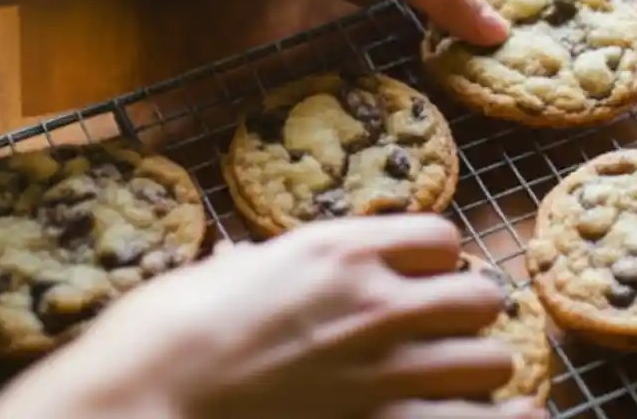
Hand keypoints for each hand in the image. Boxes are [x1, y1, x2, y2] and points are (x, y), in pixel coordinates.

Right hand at [0, 215, 542, 418]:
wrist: (144, 398)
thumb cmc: (165, 332)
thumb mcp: (226, 270)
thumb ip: (272, 263)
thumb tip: (261, 260)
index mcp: (340, 249)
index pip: (441, 237)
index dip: (436, 260)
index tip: (420, 277)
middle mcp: (378, 302)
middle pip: (481, 296)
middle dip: (467, 312)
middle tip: (441, 330)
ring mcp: (385, 369)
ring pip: (492, 359)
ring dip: (478, 368)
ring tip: (452, 377)